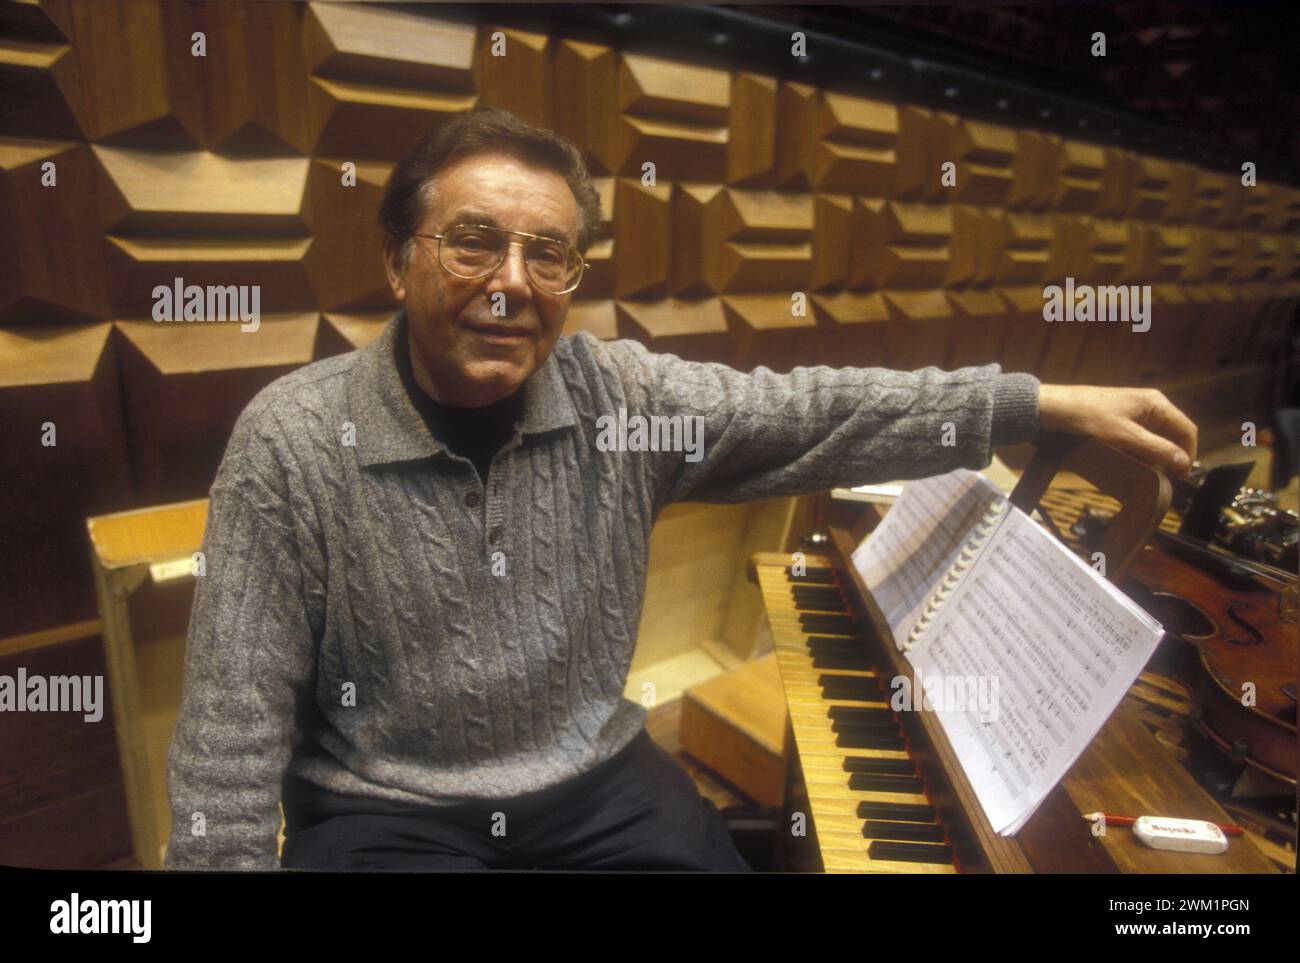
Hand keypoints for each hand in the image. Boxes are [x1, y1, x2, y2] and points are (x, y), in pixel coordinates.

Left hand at [1037, 384, 1197, 478]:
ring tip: (1144, 472)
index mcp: (1156, 404)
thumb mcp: (1124, 436)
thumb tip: (1183, 462)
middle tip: (1164, 479)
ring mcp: (1136, 413)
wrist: (1055, 407)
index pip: (1187, 430)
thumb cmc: (1088, 417)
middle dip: (1170, 457)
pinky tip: (1129, 462)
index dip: (1188, 454)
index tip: (1181, 477)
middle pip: (1173, 435)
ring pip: (1156, 439)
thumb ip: (1156, 448)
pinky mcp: (1122, 421)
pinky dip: (1139, 452)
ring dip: (1153, 457)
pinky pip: (1139, 440)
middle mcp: (1151, 406)